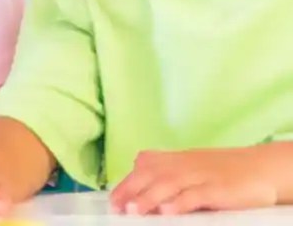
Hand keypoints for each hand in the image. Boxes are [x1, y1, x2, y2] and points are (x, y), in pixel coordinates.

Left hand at [111, 148, 277, 215]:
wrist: (258, 167)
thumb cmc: (220, 170)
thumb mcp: (188, 167)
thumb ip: (164, 172)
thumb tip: (136, 180)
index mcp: (173, 160)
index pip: (142, 169)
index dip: (126, 185)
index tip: (112, 201)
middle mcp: (183, 166)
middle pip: (151, 175)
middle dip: (131, 191)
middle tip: (117, 207)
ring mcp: (200, 176)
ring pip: (169, 185)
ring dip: (149, 197)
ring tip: (135, 210)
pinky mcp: (218, 189)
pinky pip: (196, 195)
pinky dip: (180, 202)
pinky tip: (168, 211)